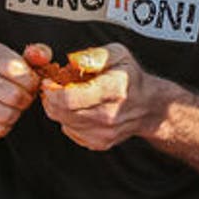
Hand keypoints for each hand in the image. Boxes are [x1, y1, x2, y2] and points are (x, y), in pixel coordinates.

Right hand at [0, 42, 41, 146]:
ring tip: (11, 109)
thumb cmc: (8, 80)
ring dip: (14, 115)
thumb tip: (41, 56)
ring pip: (4, 114)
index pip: (19, 71)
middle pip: (14, 96)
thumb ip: (39, 55)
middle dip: (25, 101)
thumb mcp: (25, 64)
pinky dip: (2, 128)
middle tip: (22, 100)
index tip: (29, 84)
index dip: (32, 83)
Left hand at [39, 42, 159, 151]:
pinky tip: (81, 109)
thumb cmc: (130, 78)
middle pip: (61, 112)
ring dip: (60, 109)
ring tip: (72, 96)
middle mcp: (109, 116)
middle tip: (55, 87)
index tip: (49, 81)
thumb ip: (94, 55)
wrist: (149, 106)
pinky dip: (69, 120)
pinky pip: (70, 131)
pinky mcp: (100, 143)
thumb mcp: (118, 54)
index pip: (68, 99)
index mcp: (113, 90)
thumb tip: (74, 61)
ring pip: (63, 122)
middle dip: (52, 99)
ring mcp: (105, 133)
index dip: (51, 90)